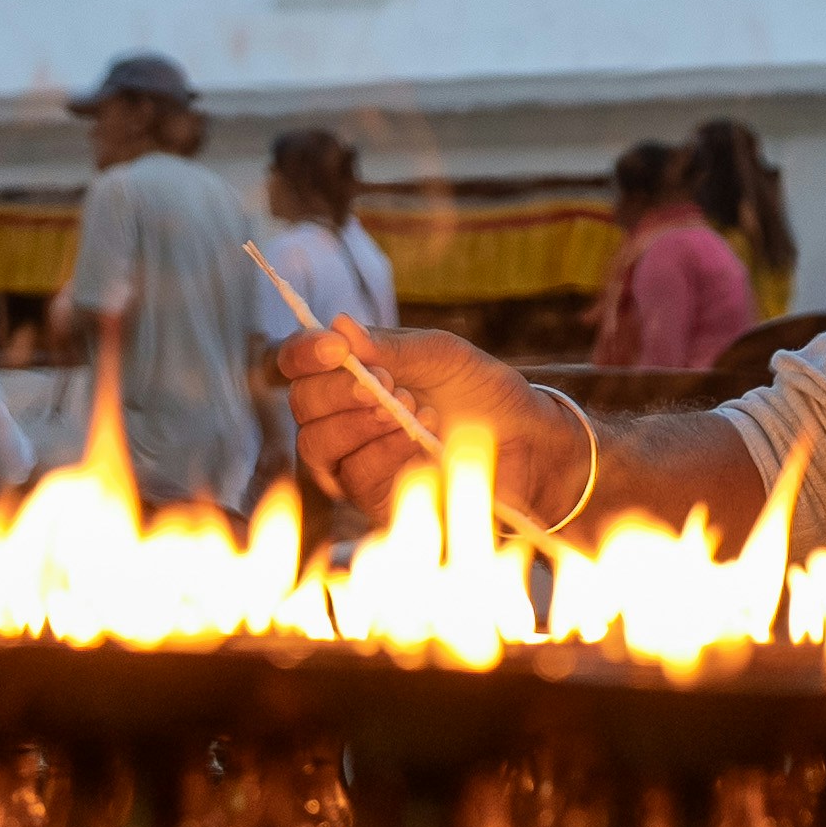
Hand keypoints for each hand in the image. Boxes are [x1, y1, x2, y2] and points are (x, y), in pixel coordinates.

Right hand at [277, 318, 573, 519]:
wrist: (528, 442)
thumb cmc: (482, 392)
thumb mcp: (442, 356)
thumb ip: (392, 347)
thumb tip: (338, 325)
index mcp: (350, 376)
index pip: (297, 364)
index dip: (304, 354)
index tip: (335, 347)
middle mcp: (341, 420)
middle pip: (302, 406)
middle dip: (338, 391)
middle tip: (386, 383)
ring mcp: (352, 463)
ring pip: (318, 446)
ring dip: (362, 423)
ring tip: (414, 406)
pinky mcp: (372, 500)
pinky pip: (354, 478)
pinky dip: (386, 453)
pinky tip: (423, 438)